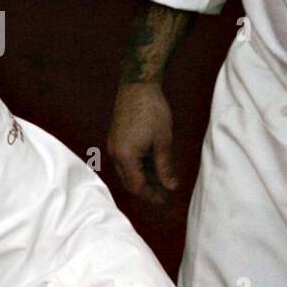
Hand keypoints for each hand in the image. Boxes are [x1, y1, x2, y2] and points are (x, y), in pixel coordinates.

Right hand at [108, 82, 179, 203]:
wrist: (138, 85)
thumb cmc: (152, 111)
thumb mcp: (163, 142)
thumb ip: (166, 167)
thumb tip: (171, 187)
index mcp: (125, 156)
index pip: (136, 186)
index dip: (151, 195)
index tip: (165, 200)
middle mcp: (115, 153)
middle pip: (129, 181)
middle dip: (147, 189)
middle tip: (164, 194)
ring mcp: (114, 145)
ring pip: (128, 171)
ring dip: (144, 177)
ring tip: (163, 179)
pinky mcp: (117, 138)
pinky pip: (127, 159)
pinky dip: (140, 166)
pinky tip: (154, 165)